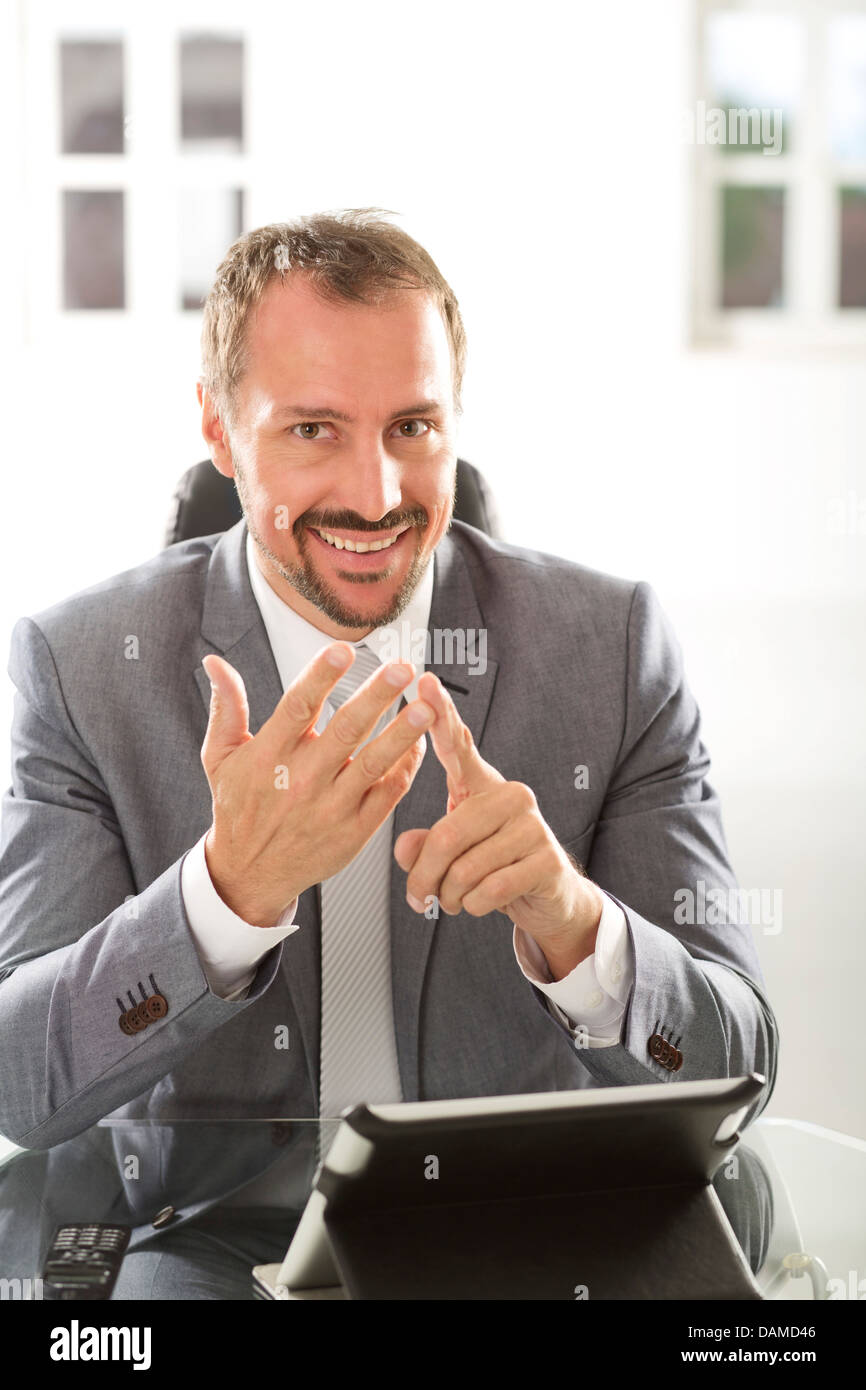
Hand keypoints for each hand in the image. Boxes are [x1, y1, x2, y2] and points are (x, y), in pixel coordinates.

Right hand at [201, 645, 435, 925]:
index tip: (343, 651)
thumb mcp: (220, 757)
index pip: (297, 707)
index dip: (320, 677)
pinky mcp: (354, 830)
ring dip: (402, 733)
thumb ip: (226, 707)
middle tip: (401, 669)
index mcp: (269, 755)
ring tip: (426, 707)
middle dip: (377, 696)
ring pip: (374, 763)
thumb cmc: (238, 809)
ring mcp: (331, 806)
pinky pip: (387, 794)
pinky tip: (418, 743)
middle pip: (345, 730)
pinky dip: (405, 768)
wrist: (250, 873)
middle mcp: (302, 779)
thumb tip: (215, 664)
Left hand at [393, 673, 604, 978]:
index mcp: (482, 786)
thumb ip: (421, 847)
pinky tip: (478, 903)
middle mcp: (510, 796)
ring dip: (449, 896)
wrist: (547, 898)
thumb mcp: (449, 855)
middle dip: (425, 876)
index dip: (440, 714)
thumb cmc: (494, 866)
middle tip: (418, 898)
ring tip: (453, 900)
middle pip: (447, 835)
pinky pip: (491, 888)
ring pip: (465, 869)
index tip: (423, 682)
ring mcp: (531, 825)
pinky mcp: (546, 859)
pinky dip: (474, 906)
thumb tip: (406, 849)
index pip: (459, 745)